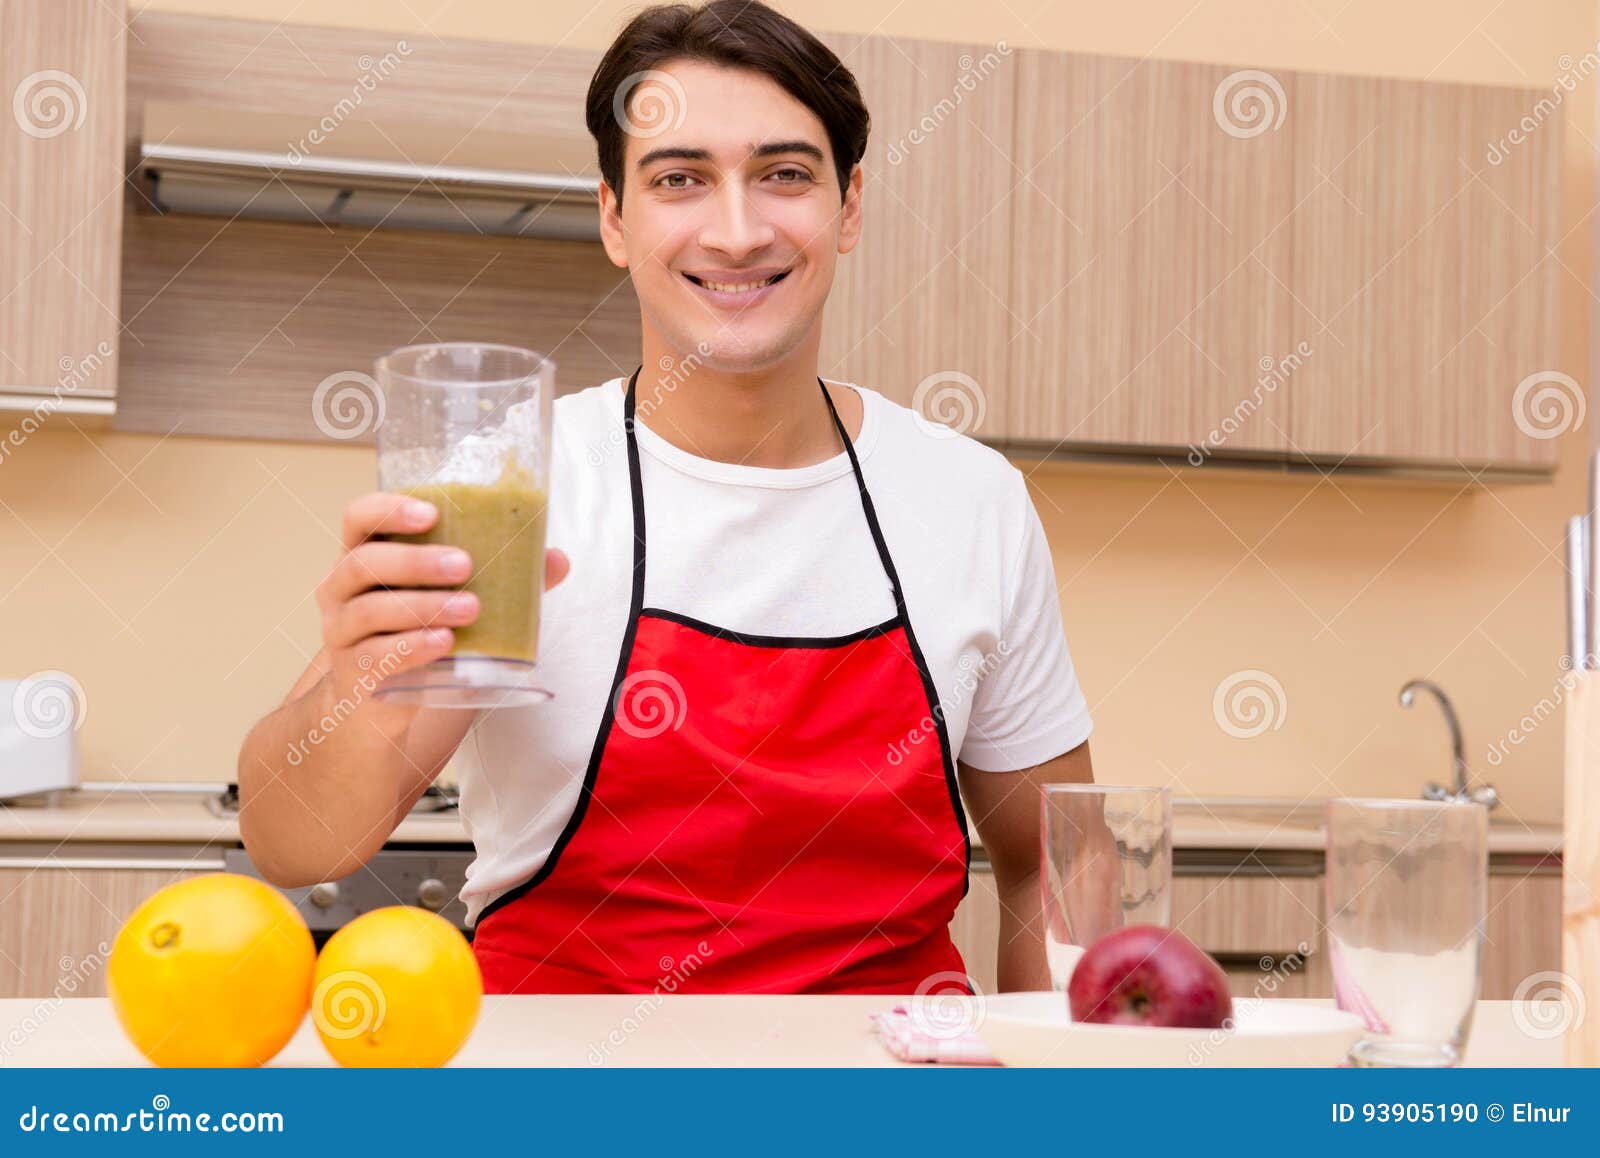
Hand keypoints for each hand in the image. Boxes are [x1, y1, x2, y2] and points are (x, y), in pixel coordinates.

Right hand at [314, 492, 568, 720]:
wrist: (376, 706)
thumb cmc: (415, 632)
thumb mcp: (446, 597)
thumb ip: (500, 577)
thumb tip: (556, 559)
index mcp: (363, 556)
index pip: (359, 518)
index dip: (388, 510)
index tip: (431, 513)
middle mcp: (340, 589)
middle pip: (365, 564)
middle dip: (416, 561)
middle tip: (464, 565)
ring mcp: (340, 632)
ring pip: (371, 610)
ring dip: (424, 606)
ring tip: (469, 608)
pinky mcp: (353, 673)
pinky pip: (377, 656)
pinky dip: (412, 647)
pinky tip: (444, 644)